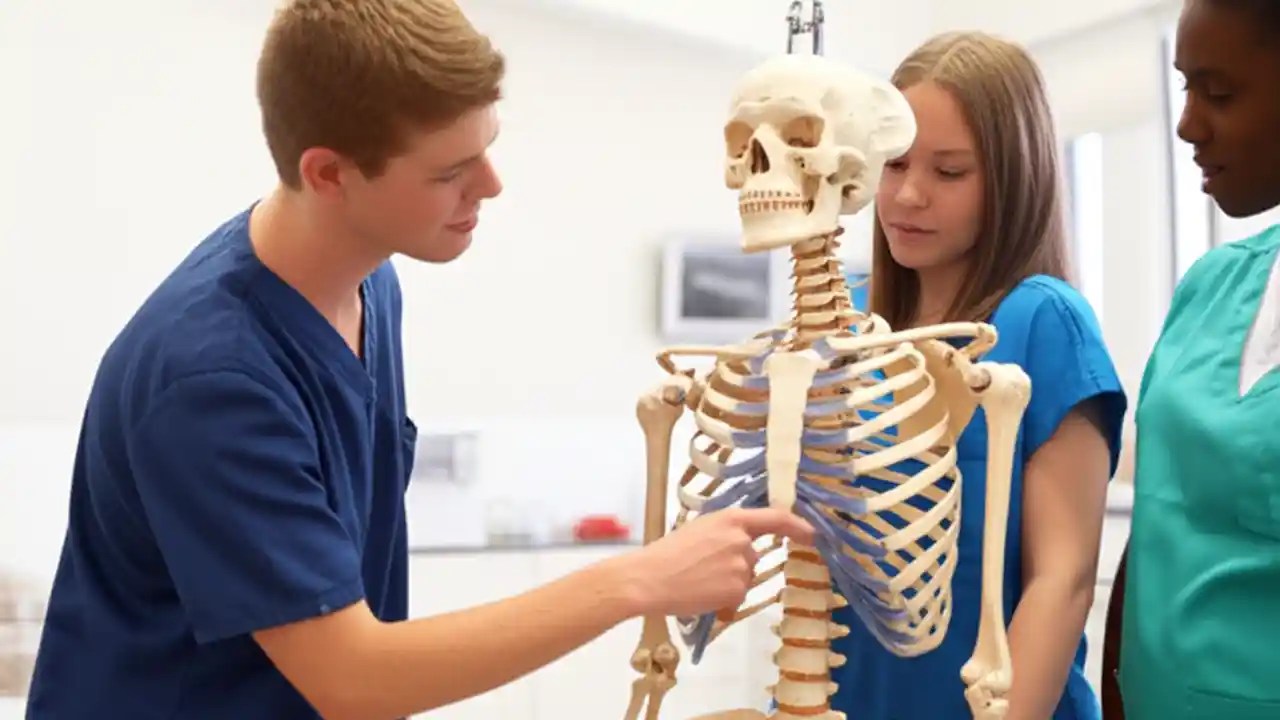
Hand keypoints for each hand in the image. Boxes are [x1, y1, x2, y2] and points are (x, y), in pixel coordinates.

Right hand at [616, 508, 814, 616]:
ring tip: (697, 580)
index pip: (776, 518)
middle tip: (703, 568)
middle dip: (735, 564)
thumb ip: (726, 532)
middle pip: (753, 555)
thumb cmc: (667, 552)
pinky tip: (700, 593)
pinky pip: (736, 595)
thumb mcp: (700, 529)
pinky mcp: (736, 591)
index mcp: (732, 519)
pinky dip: (722, 597)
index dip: (798, 526)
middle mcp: (742, 541)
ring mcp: (741, 567)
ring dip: (728, 582)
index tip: (812, 535)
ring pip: (744, 577)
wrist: (649, 578)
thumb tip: (744, 545)